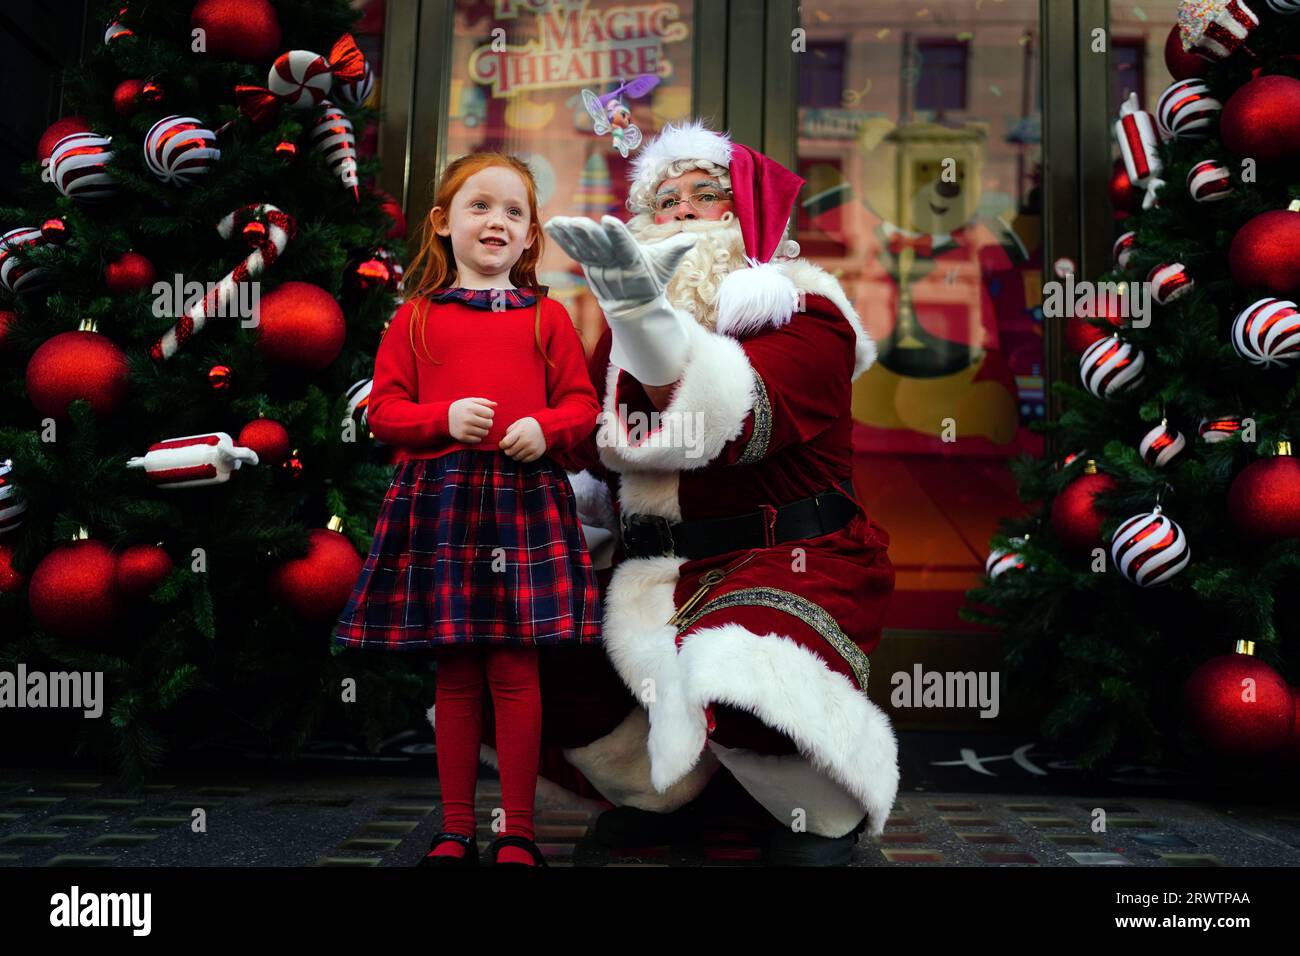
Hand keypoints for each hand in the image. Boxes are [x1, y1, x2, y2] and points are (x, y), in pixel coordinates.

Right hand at [449, 397, 495, 442]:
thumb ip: (484, 402)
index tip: (483, 413)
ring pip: (485, 433)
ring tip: (477, 426)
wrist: (445, 417)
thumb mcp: (470, 401)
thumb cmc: (461, 408)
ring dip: (483, 430)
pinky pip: (478, 440)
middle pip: (489, 424)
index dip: (489, 413)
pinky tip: (472, 431)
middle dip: (487, 422)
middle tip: (481, 420)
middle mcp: (467, 419)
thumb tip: (495, 405)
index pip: (490, 413)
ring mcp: (465, 429)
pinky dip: (477, 436)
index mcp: (470, 408)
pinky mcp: (462, 437)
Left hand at [499, 416, 545, 461]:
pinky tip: (524, 451)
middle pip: (509, 452)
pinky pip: (524, 461)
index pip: (505, 443)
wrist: (546, 427)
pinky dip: (522, 457)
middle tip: (511, 446)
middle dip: (508, 450)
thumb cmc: (530, 425)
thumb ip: (509, 431)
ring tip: (518, 448)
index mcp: (520, 432)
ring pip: (516, 458)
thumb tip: (503, 442)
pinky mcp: (536, 454)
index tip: (503, 444)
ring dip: (515, 454)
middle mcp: (526, 441)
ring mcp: (532, 449)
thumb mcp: (518, 423)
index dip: (502, 445)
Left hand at [544, 215, 696, 311]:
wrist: (633, 304)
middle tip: (578, 222)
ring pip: (583, 250)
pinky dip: (562, 238)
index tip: (608, 221)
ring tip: (559, 222)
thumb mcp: (666, 266)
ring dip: (570, 236)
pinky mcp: (587, 265)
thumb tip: (693, 239)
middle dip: (588, 236)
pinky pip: (573, 251)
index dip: (617, 236)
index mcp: (633, 263)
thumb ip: (676, 249)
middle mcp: (613, 265)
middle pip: (600, 248)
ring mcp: (598, 266)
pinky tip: (552, 225)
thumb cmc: (652, 279)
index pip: (625, 248)